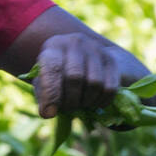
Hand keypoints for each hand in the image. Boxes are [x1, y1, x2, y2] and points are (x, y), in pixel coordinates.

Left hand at [33, 34, 150, 117]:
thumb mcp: (44, 80)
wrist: (86, 58)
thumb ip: (43, 94)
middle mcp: (75, 42)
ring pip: (95, 83)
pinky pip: (109, 88)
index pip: (52, 68)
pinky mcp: (111, 60)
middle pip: (75, 77)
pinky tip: (94, 103)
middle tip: (67, 109)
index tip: (49, 113)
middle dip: (70, 100)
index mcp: (54, 46)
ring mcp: (96, 49)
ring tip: (80, 104)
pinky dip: (101, 101)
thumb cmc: (59, 73)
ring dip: (86, 101)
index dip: (51, 93)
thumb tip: (49, 112)